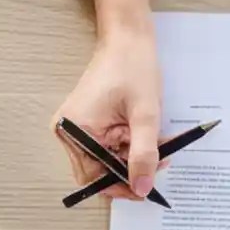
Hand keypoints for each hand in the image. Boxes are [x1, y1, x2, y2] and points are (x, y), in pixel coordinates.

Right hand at [52, 0, 162, 199]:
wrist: (128, 40)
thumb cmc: (133, 68)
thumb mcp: (146, 115)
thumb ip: (144, 154)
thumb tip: (142, 188)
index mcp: (76, 130)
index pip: (94, 178)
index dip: (121, 187)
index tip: (148, 188)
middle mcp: (69, 132)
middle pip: (99, 171)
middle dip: (130, 170)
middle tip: (160, 162)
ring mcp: (76, 127)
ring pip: (106, 160)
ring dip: (133, 158)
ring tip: (159, 145)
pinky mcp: (87, 122)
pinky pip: (107, 146)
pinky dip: (128, 146)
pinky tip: (147, 136)